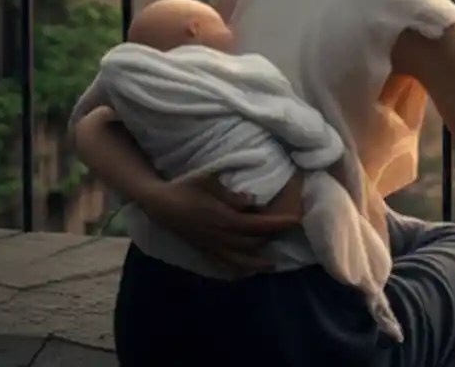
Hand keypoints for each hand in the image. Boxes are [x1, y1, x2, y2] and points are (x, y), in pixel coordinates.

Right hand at [141, 171, 298, 275]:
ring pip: (240, 260)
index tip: (295, 220)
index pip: (259, 225)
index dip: (278, 224)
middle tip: (288, 235)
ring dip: (258, 263)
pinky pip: (223, 265)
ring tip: (272, 264)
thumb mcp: (209, 182)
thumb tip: (251, 201)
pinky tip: (245, 273)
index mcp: (225, 218)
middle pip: (253, 244)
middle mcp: (221, 236)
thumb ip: (231, 194)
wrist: (159, 204)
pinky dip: (237, 270)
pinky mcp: (204, 250)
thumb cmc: (185, 188)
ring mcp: (212, 246)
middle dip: (272, 239)